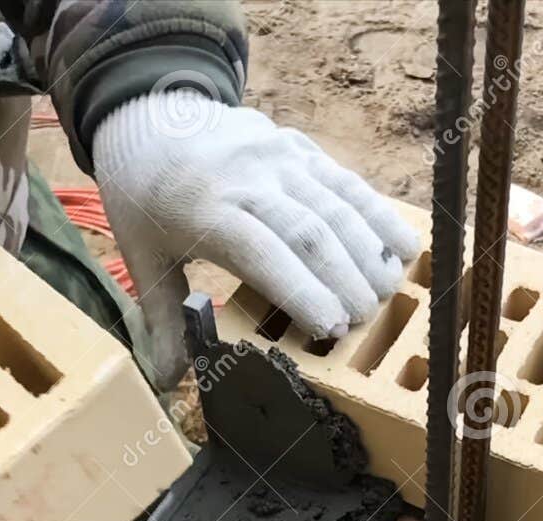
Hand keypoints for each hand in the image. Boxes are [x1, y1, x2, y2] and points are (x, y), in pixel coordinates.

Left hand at [92, 90, 421, 387]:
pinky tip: (404, 245)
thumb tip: (171, 382)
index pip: (263, 253)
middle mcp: (248, 178)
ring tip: (389, 291)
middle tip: (365, 320)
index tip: (331, 329)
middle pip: (310, 230)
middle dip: (345, 278)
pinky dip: (378, 213)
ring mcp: (278, 157)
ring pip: (336, 204)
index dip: (303, 292)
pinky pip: (346, 180)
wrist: (150, 116)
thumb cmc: (145, 195)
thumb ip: (162, 316)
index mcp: (205, 210)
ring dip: (369, 250)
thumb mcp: (139, 254)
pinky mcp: (299, 147)